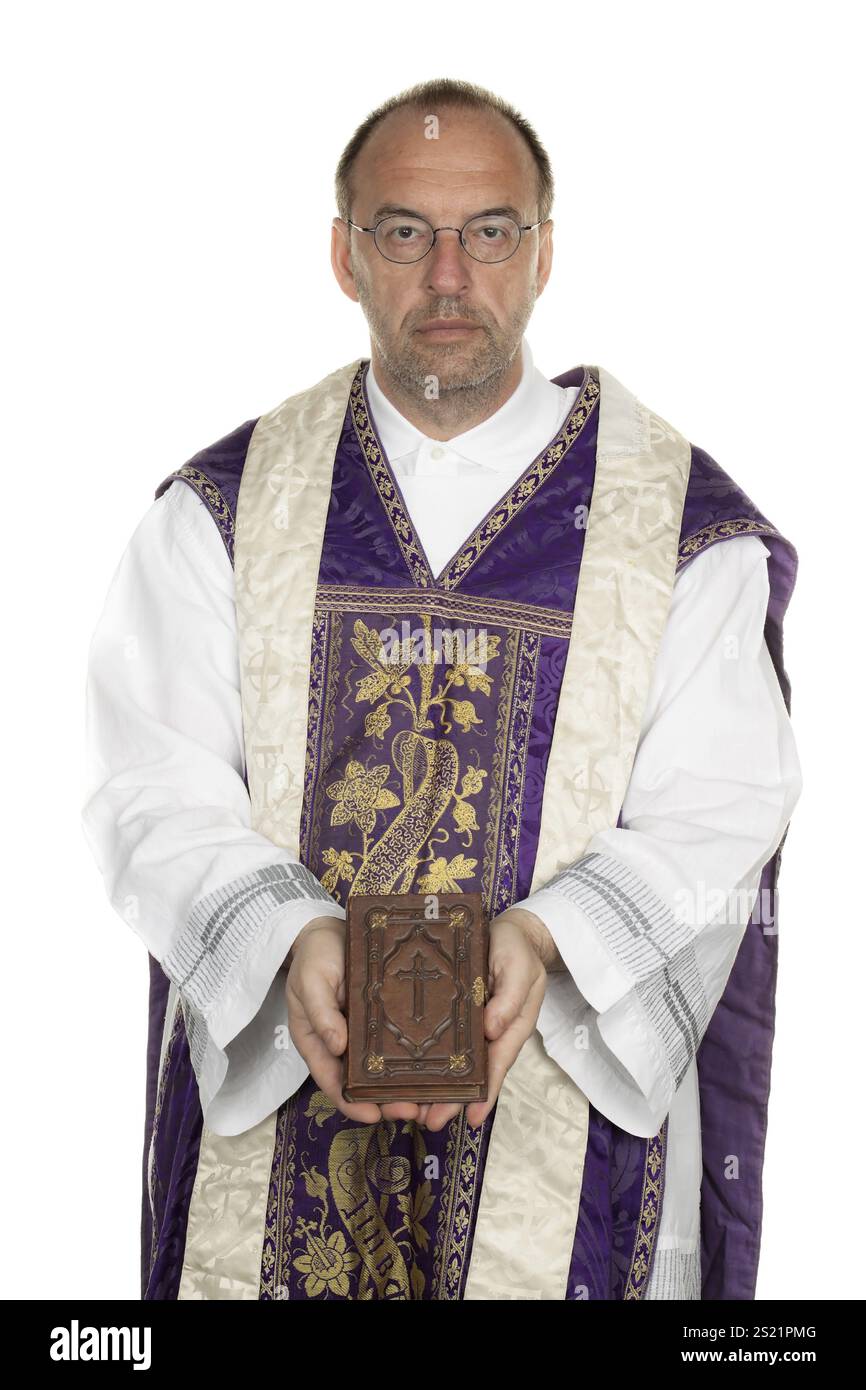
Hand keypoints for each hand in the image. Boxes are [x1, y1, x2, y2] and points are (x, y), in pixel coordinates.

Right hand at [284, 915, 425, 1126]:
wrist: (327, 931)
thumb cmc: (314, 957)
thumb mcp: (310, 982)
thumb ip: (321, 1013)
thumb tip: (337, 1046)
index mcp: (320, 1043)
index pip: (334, 1083)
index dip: (352, 1104)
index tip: (375, 1117)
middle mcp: (345, 1045)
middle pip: (364, 1083)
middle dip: (387, 1101)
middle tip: (414, 1111)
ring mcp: (366, 1032)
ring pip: (385, 1068)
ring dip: (405, 1085)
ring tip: (431, 1097)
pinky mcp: (385, 1018)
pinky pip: (398, 1042)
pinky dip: (413, 1057)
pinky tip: (436, 1063)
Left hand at [422, 907, 547, 1133]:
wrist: (512, 931)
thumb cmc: (517, 948)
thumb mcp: (520, 968)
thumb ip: (510, 998)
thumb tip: (491, 1030)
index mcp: (510, 1025)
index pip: (497, 1064)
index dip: (486, 1093)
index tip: (470, 1119)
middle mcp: (490, 1032)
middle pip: (473, 1073)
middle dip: (453, 1100)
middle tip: (429, 1121)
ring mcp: (473, 1025)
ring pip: (456, 1063)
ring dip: (438, 1086)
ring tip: (414, 1108)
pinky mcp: (456, 1015)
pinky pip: (445, 1042)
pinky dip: (432, 1060)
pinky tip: (411, 1073)